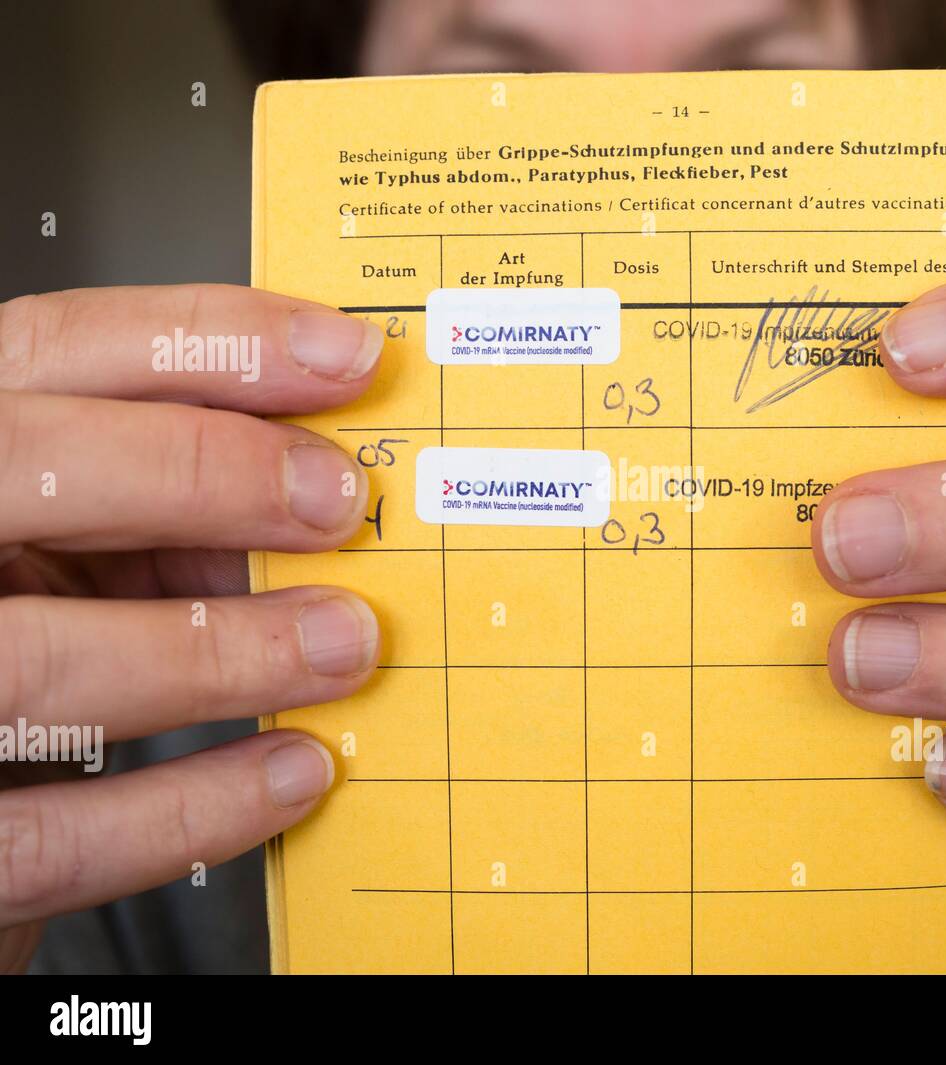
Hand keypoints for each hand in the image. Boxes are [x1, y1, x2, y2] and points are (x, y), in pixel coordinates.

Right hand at [0, 284, 383, 971]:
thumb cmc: (27, 646)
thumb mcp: (79, 548)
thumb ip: (166, 515)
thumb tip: (315, 498)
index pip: (54, 348)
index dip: (210, 339)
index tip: (346, 356)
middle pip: (25, 459)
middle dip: (203, 470)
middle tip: (341, 503)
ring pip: (34, 661)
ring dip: (219, 652)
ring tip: (342, 645)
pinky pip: (53, 836)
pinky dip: (192, 808)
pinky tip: (293, 770)